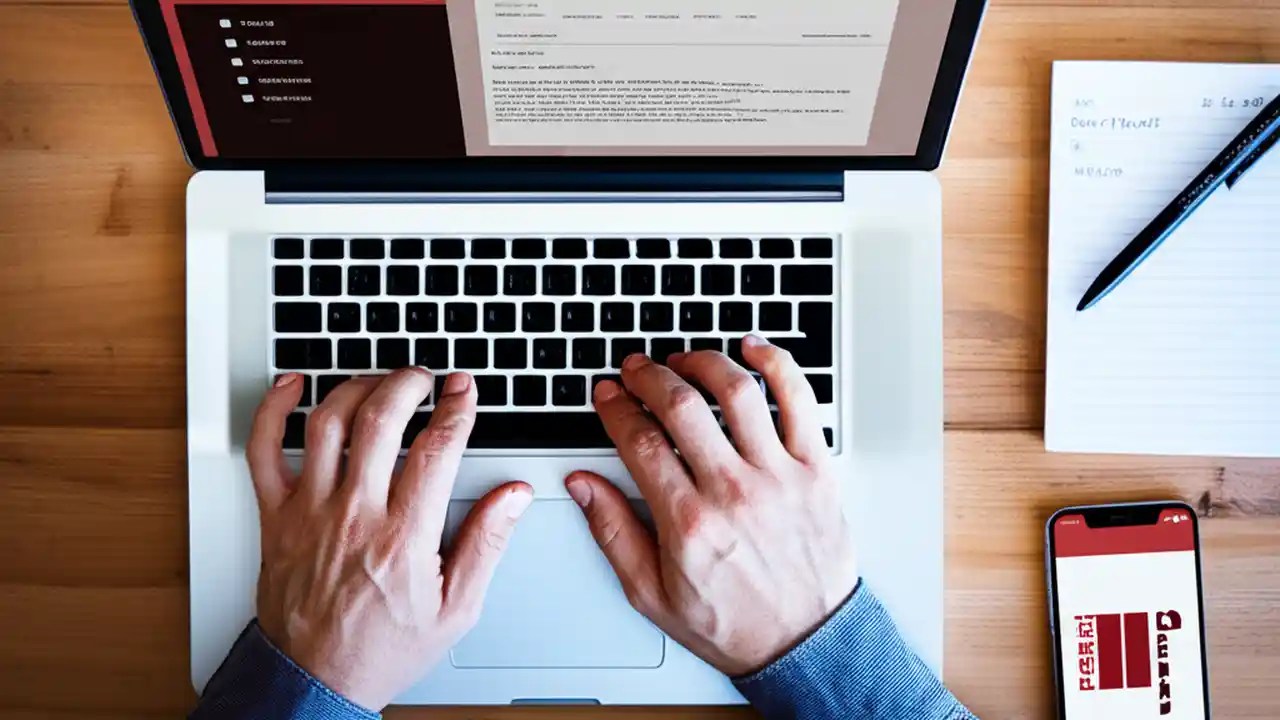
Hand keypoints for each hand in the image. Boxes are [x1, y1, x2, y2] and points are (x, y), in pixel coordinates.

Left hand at [246, 368, 532, 709]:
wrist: (316, 681)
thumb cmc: (384, 647)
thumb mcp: (456, 608)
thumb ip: (487, 544)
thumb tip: (513, 496)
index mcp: (403, 538)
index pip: (437, 450)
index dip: (457, 409)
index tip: (464, 392)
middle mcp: (354, 516)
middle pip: (381, 421)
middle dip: (408, 384)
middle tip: (425, 378)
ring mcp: (309, 512)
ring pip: (328, 423)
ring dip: (357, 387)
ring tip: (380, 382)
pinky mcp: (275, 516)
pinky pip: (264, 450)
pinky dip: (273, 410)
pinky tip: (293, 386)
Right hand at [566, 336, 857, 676]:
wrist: (806, 644)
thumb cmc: (734, 624)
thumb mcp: (652, 594)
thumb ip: (613, 533)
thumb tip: (583, 485)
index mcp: (688, 523)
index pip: (640, 441)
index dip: (616, 408)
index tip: (608, 395)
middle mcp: (733, 492)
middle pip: (681, 406)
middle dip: (648, 376)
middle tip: (636, 369)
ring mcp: (779, 476)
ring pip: (737, 392)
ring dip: (702, 362)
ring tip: (683, 359)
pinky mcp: (816, 470)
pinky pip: (799, 401)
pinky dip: (777, 364)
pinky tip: (753, 349)